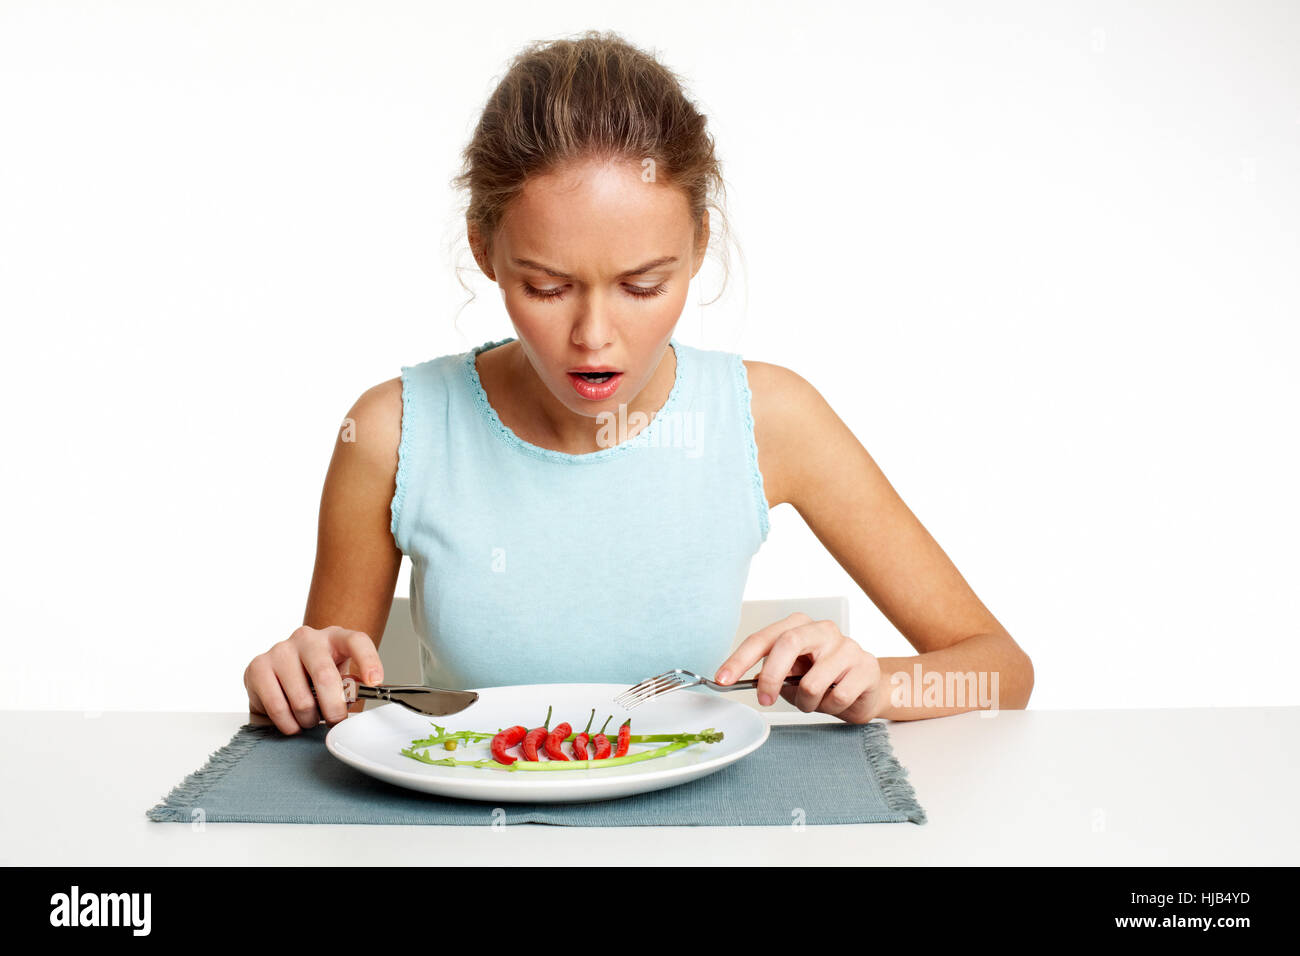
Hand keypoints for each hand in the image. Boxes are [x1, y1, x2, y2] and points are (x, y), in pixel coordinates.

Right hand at [243, 625, 383, 734]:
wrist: (279, 678)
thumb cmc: (315, 679)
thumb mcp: (339, 678)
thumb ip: (350, 687)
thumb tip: (357, 703)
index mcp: (334, 637)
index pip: (356, 641)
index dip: (368, 660)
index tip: (375, 683)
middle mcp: (307, 638)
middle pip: (325, 676)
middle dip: (334, 708)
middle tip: (336, 722)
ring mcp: (280, 650)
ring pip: (302, 699)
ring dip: (309, 719)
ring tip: (310, 718)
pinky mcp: (258, 667)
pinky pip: (277, 707)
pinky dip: (289, 724)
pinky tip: (292, 722)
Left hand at [713, 612, 884, 723]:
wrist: (866, 689)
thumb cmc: (824, 680)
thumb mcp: (792, 676)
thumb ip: (771, 674)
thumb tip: (744, 680)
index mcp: (799, 626)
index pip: (763, 638)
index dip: (739, 660)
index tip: (722, 679)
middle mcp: (822, 629)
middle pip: (786, 644)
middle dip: (770, 678)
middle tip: (765, 700)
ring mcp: (846, 645)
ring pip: (811, 682)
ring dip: (806, 703)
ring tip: (815, 701)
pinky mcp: (865, 666)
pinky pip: (837, 698)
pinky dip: (830, 708)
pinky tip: (837, 701)